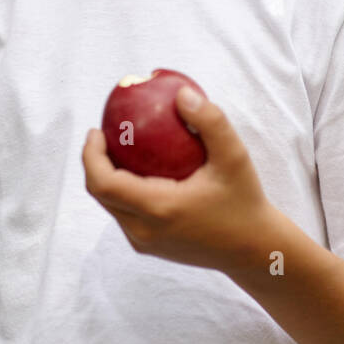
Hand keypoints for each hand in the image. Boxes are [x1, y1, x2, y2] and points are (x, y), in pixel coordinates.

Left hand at [82, 85, 273, 273]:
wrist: (253, 250)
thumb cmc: (244, 201)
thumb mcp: (234, 156)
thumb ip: (210, 121)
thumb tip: (181, 93)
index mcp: (158, 210)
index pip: (103, 184)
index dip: (90, 156)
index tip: (96, 130)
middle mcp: (144, 232)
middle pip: (100, 194)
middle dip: (94, 162)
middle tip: (105, 133)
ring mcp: (145, 243)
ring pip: (111, 206)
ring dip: (106, 177)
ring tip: (118, 147)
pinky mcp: (150, 247)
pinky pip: (124, 214)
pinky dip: (121, 191)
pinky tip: (137, 169)